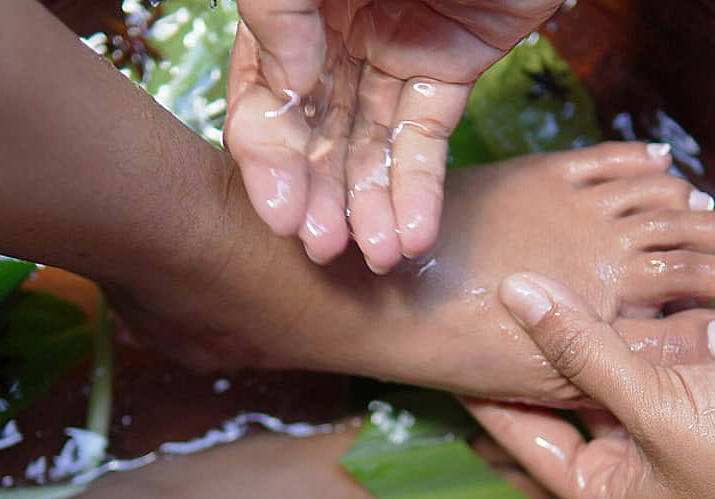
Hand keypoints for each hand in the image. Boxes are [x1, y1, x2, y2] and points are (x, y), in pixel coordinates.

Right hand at [224, 0, 561, 271]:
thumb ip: (280, 11)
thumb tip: (280, 95)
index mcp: (290, 7)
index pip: (264, 95)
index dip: (269, 158)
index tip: (280, 214)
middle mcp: (333, 34)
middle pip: (317, 132)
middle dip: (320, 194)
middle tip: (322, 249)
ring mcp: (392, 52)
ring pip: (372, 145)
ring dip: (370, 205)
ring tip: (374, 257)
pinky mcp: (450, 67)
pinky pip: (427, 136)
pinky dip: (420, 188)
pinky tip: (411, 235)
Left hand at [464, 273, 714, 498]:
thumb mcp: (653, 407)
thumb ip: (582, 348)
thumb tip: (516, 291)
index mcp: (600, 486)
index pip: (520, 432)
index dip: (484, 386)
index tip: (449, 338)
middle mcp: (627, 455)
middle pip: (564, 392)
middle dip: (539, 344)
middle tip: (489, 289)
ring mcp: (670, 419)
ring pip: (615, 360)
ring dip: (595, 316)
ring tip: (541, 264)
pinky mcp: (709, 384)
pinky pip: (662, 343)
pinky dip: (648, 309)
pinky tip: (619, 265)